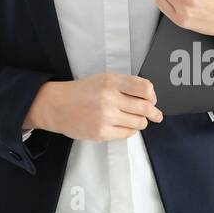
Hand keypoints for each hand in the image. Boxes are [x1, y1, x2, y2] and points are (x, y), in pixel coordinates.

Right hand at [26, 73, 163, 141]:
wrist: (57, 106)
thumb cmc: (82, 92)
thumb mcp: (102, 79)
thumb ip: (124, 85)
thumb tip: (149, 98)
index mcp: (110, 81)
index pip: (144, 87)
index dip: (152, 95)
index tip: (152, 99)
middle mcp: (109, 98)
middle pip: (145, 107)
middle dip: (154, 112)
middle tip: (156, 115)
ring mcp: (106, 117)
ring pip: (139, 122)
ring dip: (141, 121)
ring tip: (136, 119)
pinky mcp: (102, 133)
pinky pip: (128, 133)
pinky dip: (130, 130)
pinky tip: (124, 125)